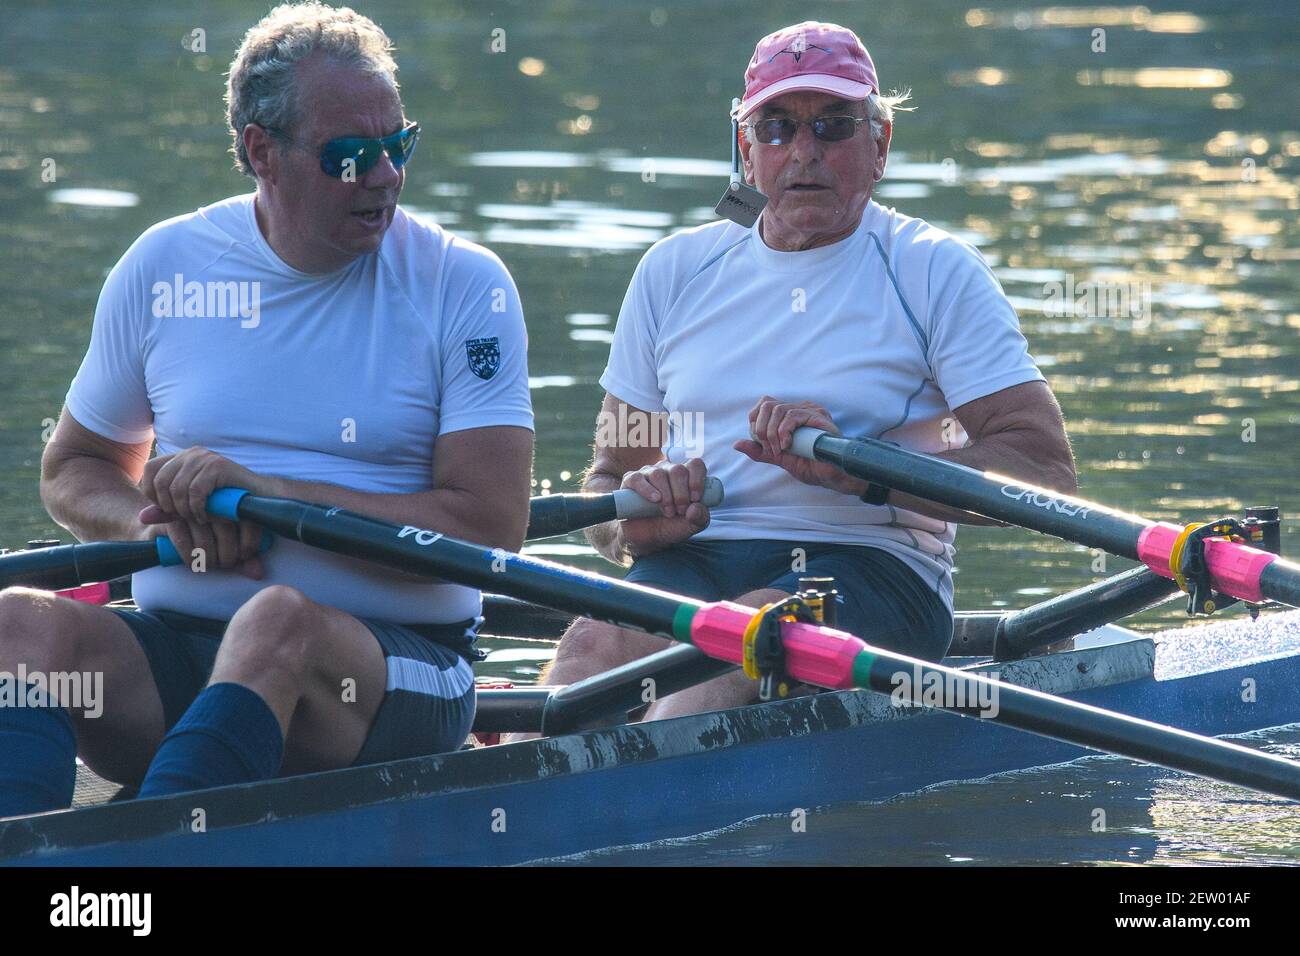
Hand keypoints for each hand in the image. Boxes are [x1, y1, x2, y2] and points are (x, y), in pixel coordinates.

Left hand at [138, 448, 268, 576]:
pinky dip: (198, 509)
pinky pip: (195, 491)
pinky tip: (207, 516)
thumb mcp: (191, 506)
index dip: (152, 493)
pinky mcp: (218, 466)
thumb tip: (142, 517)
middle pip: (161, 481)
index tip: (168, 509)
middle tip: (186, 518)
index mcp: (182, 458)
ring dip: (186, 510)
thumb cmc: (227, 503)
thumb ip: (167, 510)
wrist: (261, 498)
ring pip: (176, 489)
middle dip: (170, 506)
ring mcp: (205, 458)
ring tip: (199, 518)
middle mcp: (192, 453)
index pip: (150, 470)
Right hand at [617, 459, 711, 557]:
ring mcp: (648, 474)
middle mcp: (667, 470)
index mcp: (686, 476)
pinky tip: (654, 500)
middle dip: (681, 493)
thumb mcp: (692, 526)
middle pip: (678, 470)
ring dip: (665, 495)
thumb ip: (700, 518)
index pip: (695, 465)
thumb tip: (695, 508)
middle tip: (679, 511)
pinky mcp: (630, 481)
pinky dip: (646, 489)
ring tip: (667, 512)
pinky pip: (637, 478)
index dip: (697, 480)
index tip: (695, 499)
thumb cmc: (672, 526)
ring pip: (659, 474)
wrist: (648, 539)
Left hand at [733, 396, 858, 493]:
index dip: (756, 423)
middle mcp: (799, 409)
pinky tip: (788, 445)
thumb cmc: (810, 465)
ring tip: (781, 449)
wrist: (831, 475)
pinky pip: (792, 415)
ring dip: (772, 434)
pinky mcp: (818, 416)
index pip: (763, 405)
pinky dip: (784, 432)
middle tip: (771, 448)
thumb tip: (736, 444)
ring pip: (777, 410)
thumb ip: (759, 450)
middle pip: (766, 404)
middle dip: (761, 429)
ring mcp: (809, 410)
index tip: (763, 444)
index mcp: (789, 415)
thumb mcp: (778, 457)